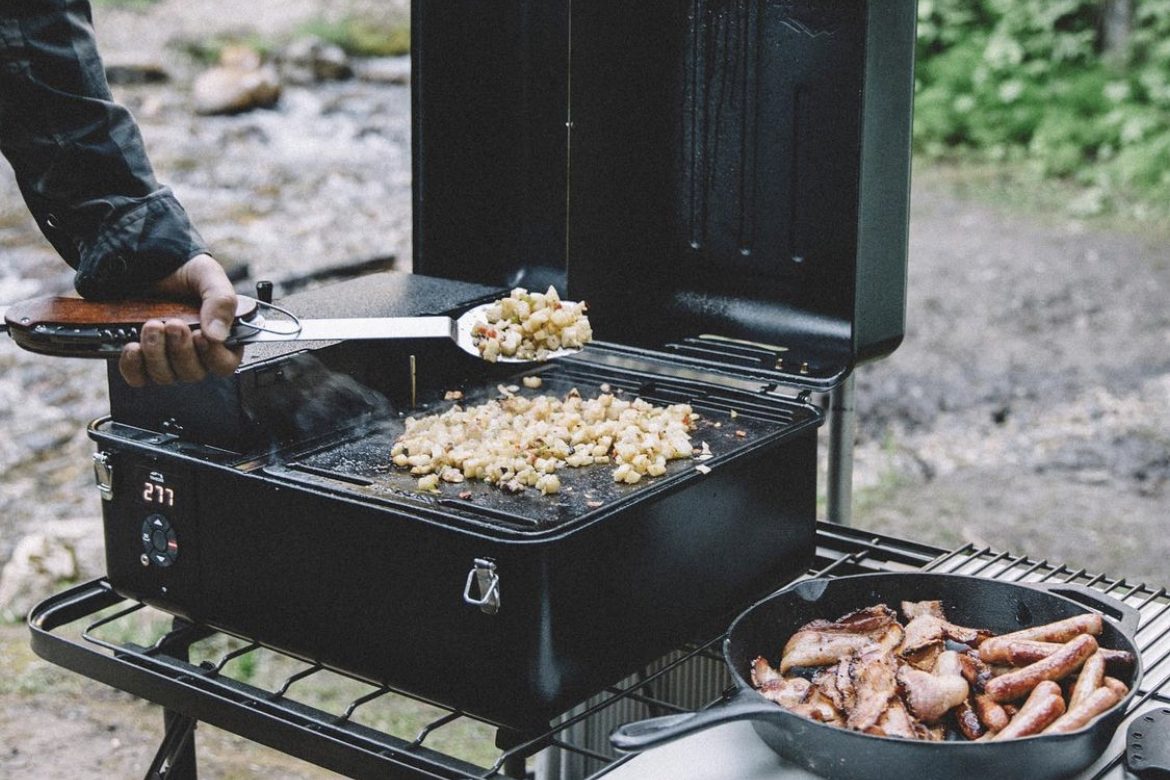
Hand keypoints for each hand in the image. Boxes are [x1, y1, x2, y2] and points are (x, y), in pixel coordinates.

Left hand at [118, 254, 242, 386]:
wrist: (152, 266)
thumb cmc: (186, 273)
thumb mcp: (209, 277)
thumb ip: (221, 302)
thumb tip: (217, 335)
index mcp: (220, 339)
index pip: (224, 365)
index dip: (213, 356)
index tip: (200, 335)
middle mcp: (196, 355)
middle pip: (192, 373)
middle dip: (180, 350)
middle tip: (173, 323)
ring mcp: (167, 360)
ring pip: (165, 376)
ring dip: (157, 353)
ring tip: (152, 325)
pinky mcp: (142, 360)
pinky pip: (138, 377)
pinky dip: (133, 365)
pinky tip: (133, 346)